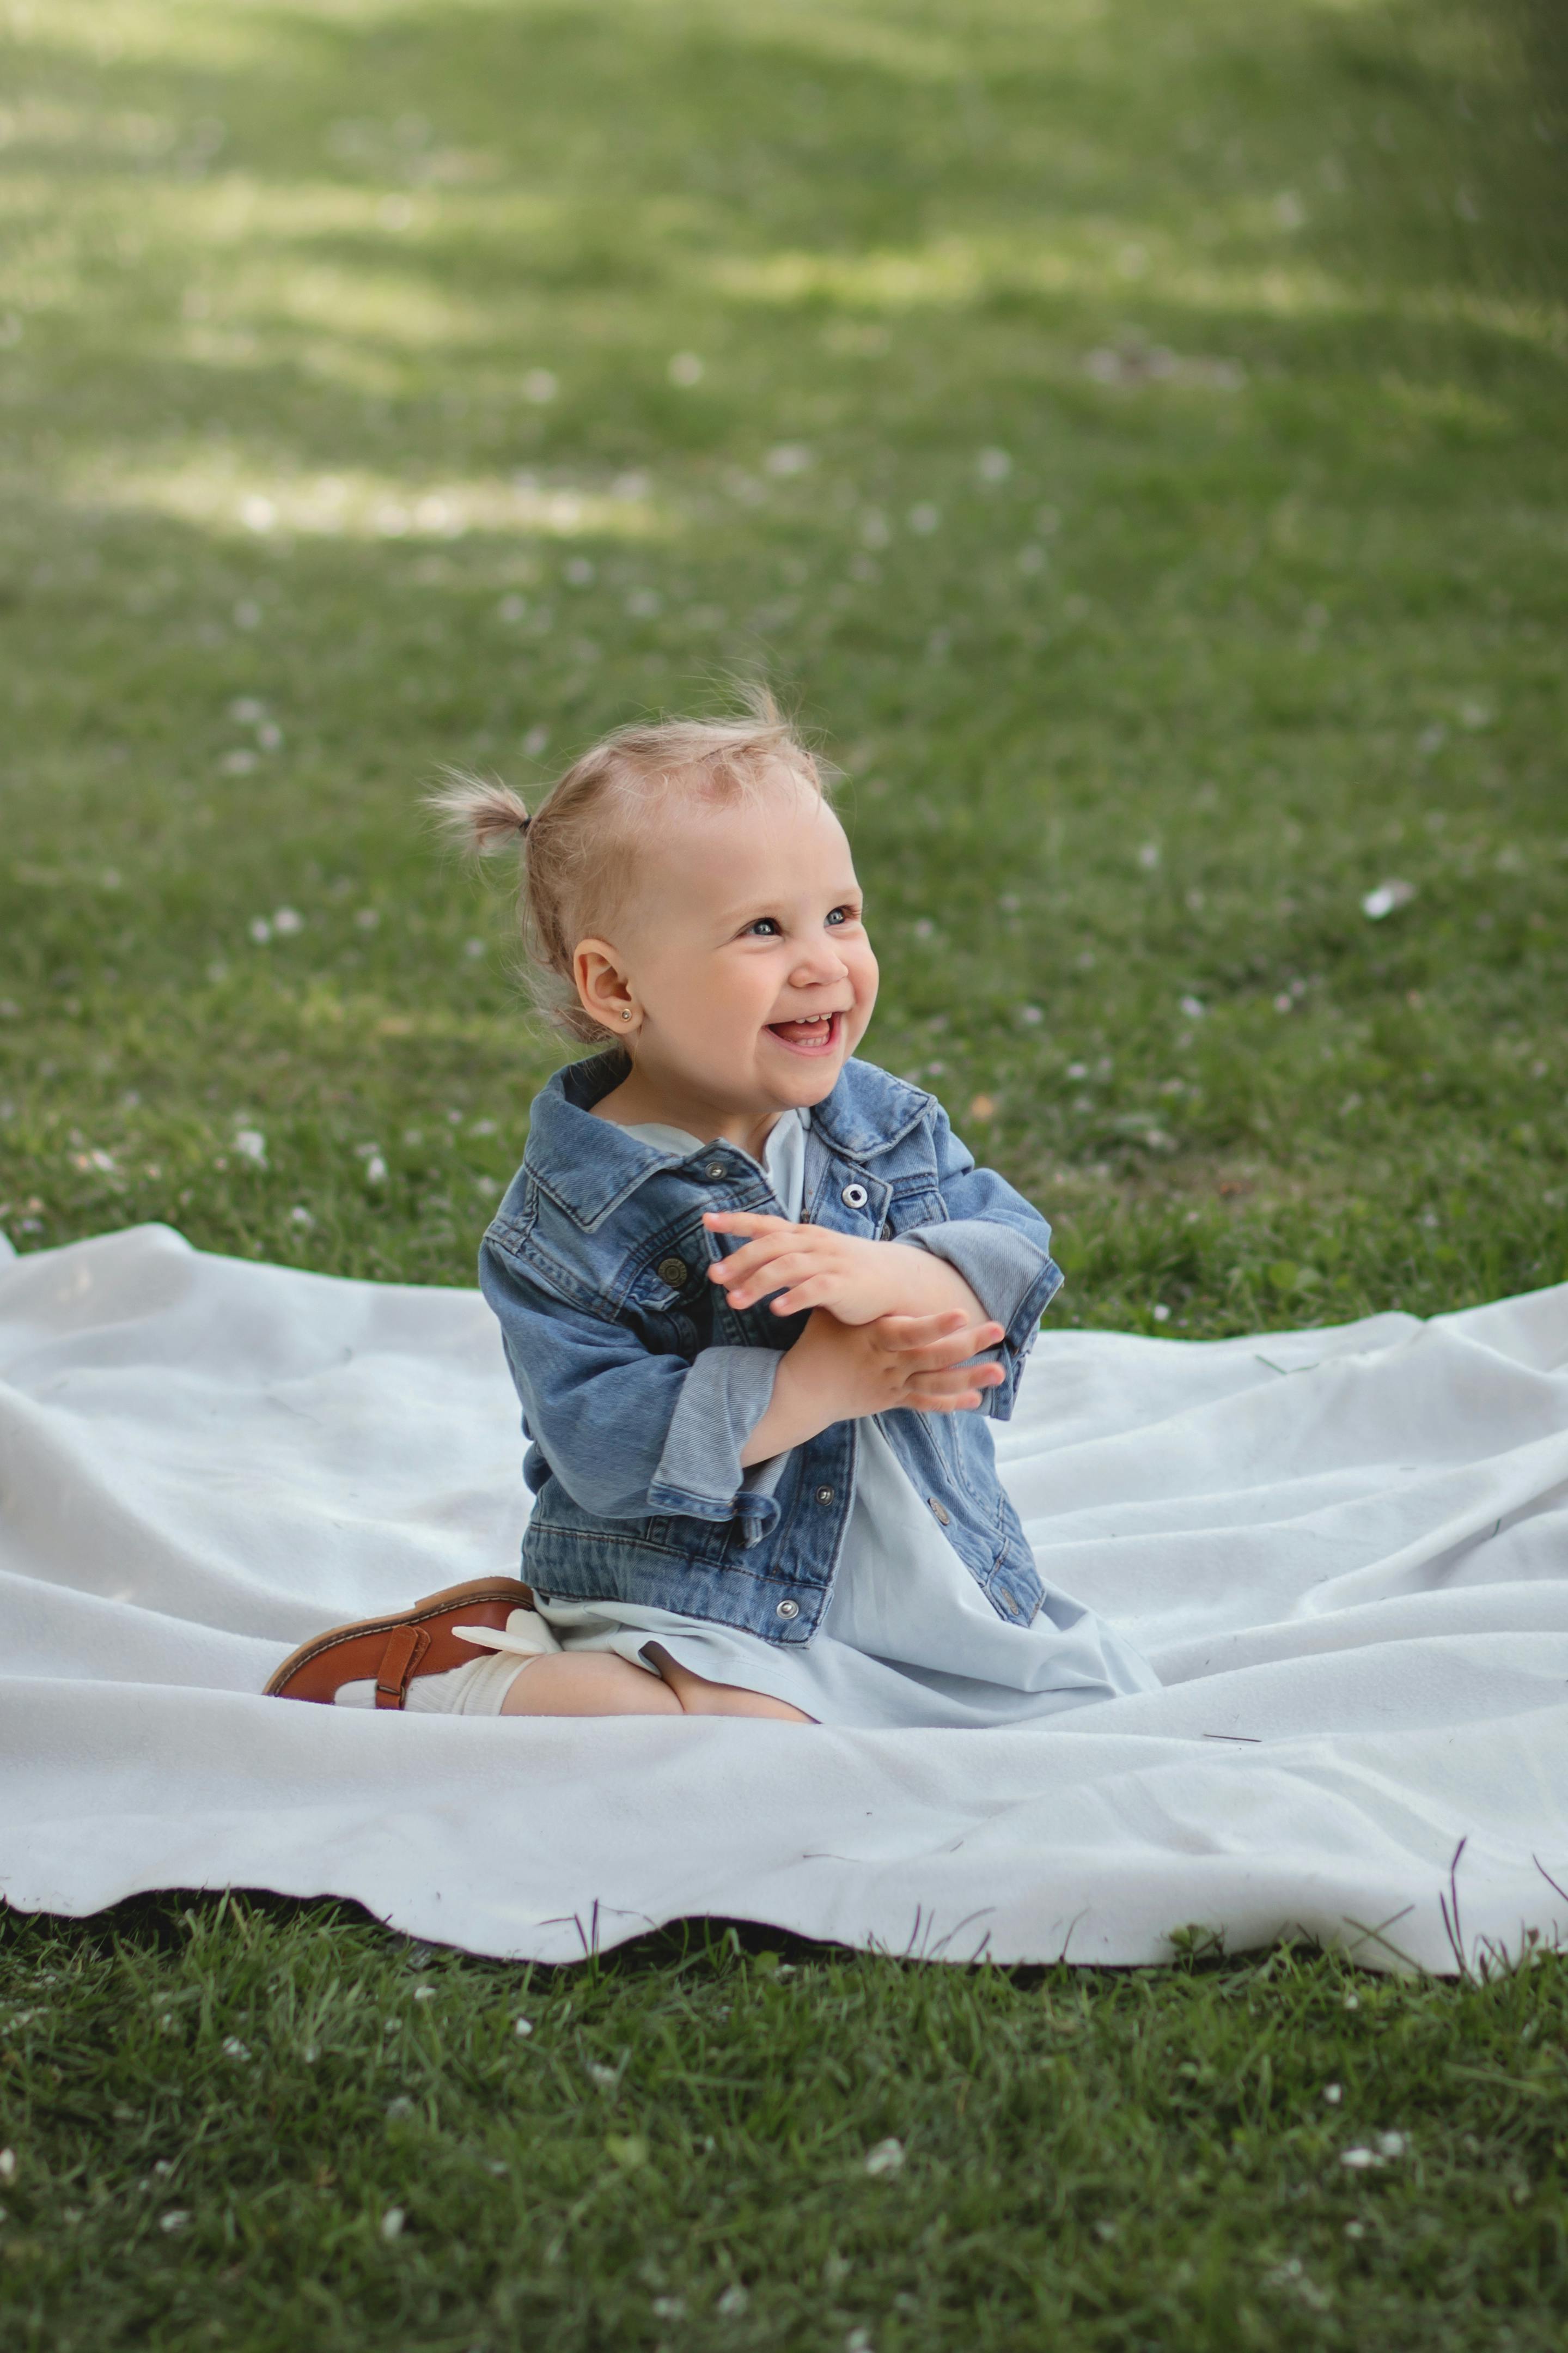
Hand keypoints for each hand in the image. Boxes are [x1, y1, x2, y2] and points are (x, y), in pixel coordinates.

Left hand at [705, 1211, 971, 1326]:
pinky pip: (816, 1289)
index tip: (706, 1220)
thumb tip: (731, 1273)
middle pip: (771, 1246)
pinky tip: (776, 1309)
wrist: (895, 1281)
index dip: (736, 1221)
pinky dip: (794, 1297)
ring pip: (788, 1267)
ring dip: (758, 1282)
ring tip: (734, 1301)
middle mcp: (814, 1244)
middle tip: (714, 1276)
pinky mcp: (845, 1286)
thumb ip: (775, 1262)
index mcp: (803, 1235)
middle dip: (740, 1260)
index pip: (765, 1223)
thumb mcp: (809, 1261)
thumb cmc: (845, 1273)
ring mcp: (830, 1263)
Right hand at [740, 1307, 1004, 1463]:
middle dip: (967, 1344)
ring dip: (970, 1377)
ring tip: (1000, 1371)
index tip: (962, 1312)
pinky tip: (976, 1399)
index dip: (936, 1325)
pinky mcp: (894, 1399)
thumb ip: (852, 1293)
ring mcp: (893, 1383)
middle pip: (933, 1356)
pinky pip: (926, 1403)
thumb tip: (851, 1254)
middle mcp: (889, 1362)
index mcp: (876, 1337)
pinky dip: (950, 1403)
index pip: (910, 1331)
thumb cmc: (820, 1341)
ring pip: (936, 1382)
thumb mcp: (832, 1313)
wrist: (804, 1390)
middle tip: (996, 1330)